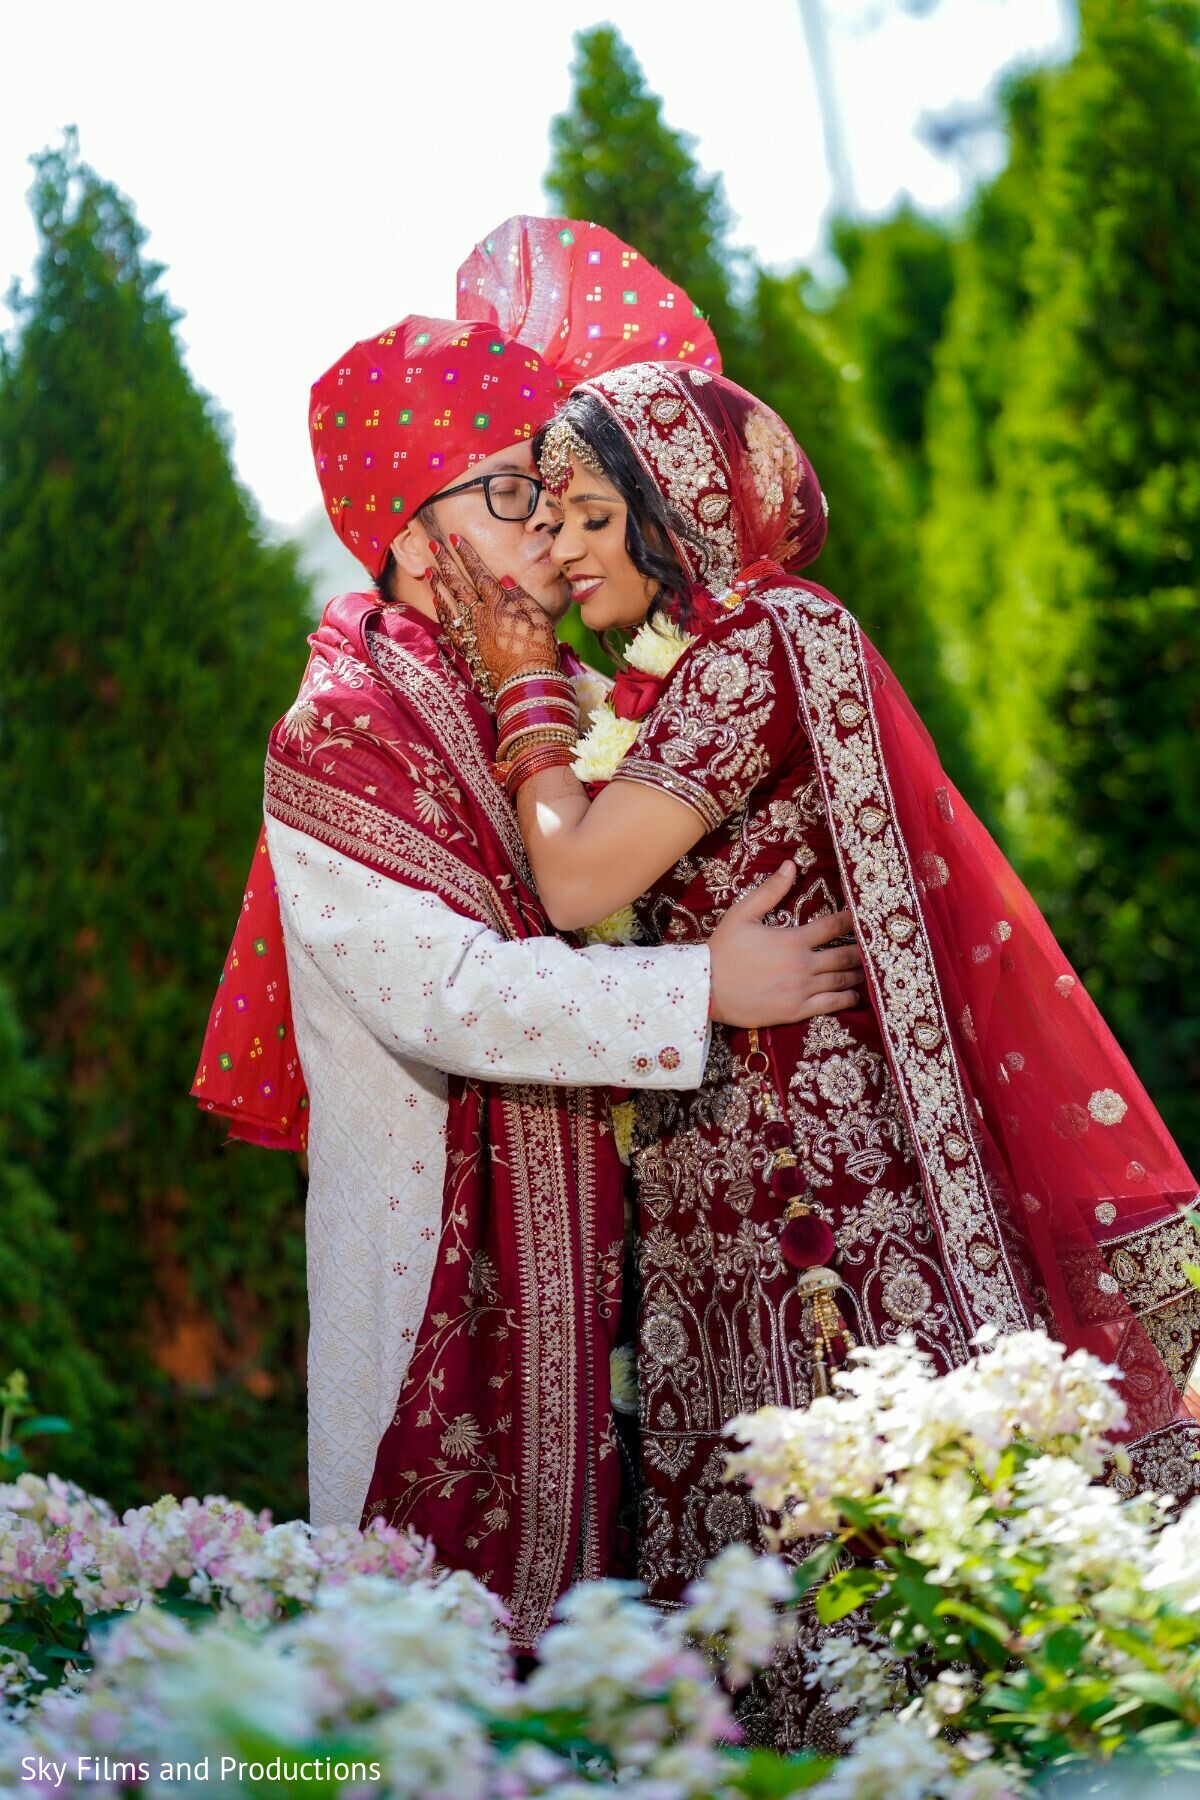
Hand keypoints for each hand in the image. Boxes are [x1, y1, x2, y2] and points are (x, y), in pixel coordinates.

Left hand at [428, 535, 560, 701]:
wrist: (526, 682)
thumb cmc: (538, 648)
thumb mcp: (537, 617)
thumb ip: (519, 596)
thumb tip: (503, 578)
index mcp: (498, 603)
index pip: (478, 572)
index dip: (466, 554)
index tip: (454, 538)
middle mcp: (479, 615)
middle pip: (457, 583)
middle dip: (445, 562)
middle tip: (433, 545)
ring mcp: (470, 631)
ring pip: (447, 602)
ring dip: (436, 583)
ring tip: (428, 568)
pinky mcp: (467, 647)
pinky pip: (448, 625)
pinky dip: (441, 611)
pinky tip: (436, 601)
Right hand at [708, 863, 863, 1027]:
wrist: (705, 988)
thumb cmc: (722, 950)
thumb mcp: (742, 914)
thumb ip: (770, 891)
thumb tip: (791, 865)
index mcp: (793, 940)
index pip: (833, 926)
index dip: (852, 920)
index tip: (865, 916)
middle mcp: (802, 965)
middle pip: (844, 956)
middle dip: (862, 950)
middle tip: (877, 947)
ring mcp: (801, 990)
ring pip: (842, 980)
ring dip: (859, 974)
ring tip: (872, 969)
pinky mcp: (796, 1010)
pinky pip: (831, 1004)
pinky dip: (848, 999)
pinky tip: (857, 995)